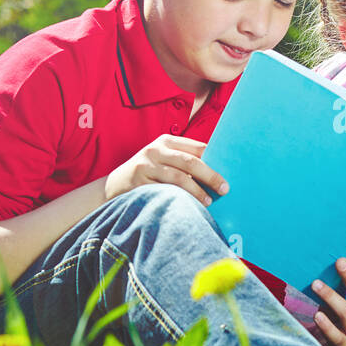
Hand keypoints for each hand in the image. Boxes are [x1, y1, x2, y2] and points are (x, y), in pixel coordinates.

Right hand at [103, 134, 228, 206]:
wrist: (115, 185)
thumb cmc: (150, 173)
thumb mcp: (164, 160)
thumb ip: (185, 162)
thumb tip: (219, 173)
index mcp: (167, 140)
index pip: (197, 148)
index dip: (215, 159)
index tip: (230, 171)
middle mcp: (156, 149)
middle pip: (190, 162)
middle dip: (210, 176)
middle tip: (224, 188)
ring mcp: (146, 165)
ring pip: (179, 178)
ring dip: (197, 191)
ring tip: (209, 201)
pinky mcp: (139, 181)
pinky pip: (164, 191)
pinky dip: (179, 198)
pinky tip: (188, 205)